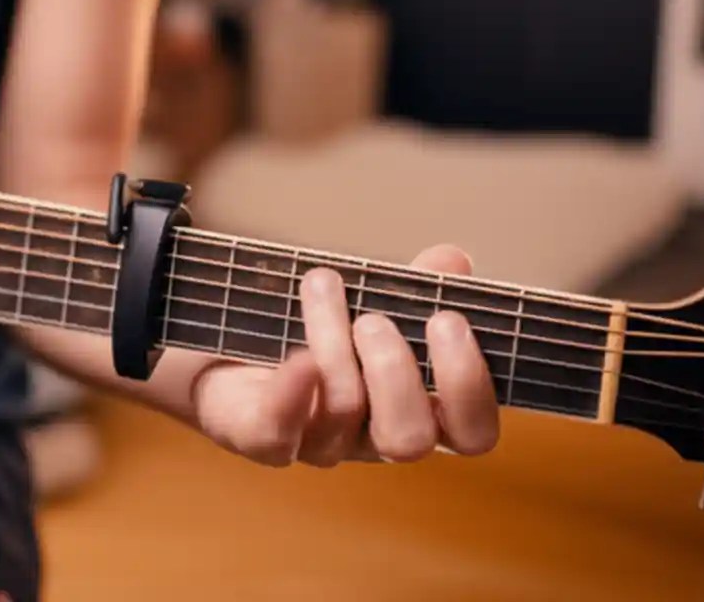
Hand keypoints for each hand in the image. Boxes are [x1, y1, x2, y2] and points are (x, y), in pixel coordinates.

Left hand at [190, 244, 498, 466]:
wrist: (232, 344)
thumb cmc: (318, 328)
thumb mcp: (372, 299)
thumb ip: (417, 288)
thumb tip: (453, 261)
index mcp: (417, 410)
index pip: (471, 432)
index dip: (469, 386)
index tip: (449, 320)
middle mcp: (373, 438)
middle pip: (409, 440)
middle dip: (396, 373)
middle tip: (374, 319)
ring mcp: (317, 442)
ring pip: (343, 410)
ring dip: (333, 339)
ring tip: (322, 284)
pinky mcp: (261, 437)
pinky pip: (278, 435)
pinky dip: (291, 393)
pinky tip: (298, 357)